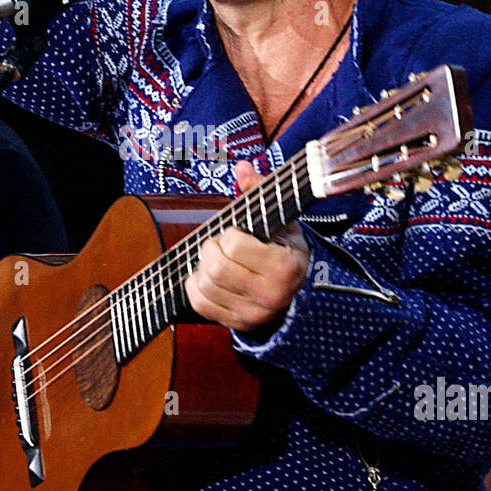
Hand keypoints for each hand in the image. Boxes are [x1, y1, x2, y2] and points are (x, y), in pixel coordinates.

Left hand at [184, 160, 309, 332]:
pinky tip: (204, 276)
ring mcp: (254, 313)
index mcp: (285, 266)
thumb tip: (243, 167)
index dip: (229, 233)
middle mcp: (271, 295)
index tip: (236, 232)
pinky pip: (200, 304)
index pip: (235, 245)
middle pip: (216, 268)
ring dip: (200, 267)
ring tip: (213, 258)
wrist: (295, 290)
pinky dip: (195, 286)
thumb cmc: (283, 248)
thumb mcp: (280, 219)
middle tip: (218, 243)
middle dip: (210, 248)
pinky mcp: (238, 323)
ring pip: (205, 286)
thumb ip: (260, 191)